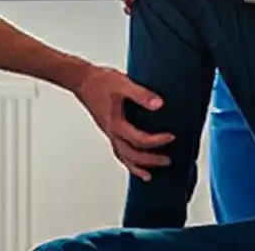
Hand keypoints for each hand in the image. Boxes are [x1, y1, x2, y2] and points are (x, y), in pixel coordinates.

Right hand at [72, 64, 174, 179]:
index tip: (171, 137)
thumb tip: (159, 105)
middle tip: (167, 160)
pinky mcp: (108, 130)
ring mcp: (109, 133)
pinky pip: (118, 151)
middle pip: (132, 155)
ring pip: (123, 157)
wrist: (82, 80)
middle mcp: (112, 133)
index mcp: (116, 124)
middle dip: (151, 161)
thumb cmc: (100, 82)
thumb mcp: (123, 84)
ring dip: (137, 167)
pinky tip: (133, 161)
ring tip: (149, 174)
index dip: (157, 141)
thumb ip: (141, 95)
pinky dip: (127, 160)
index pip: (140, 140)